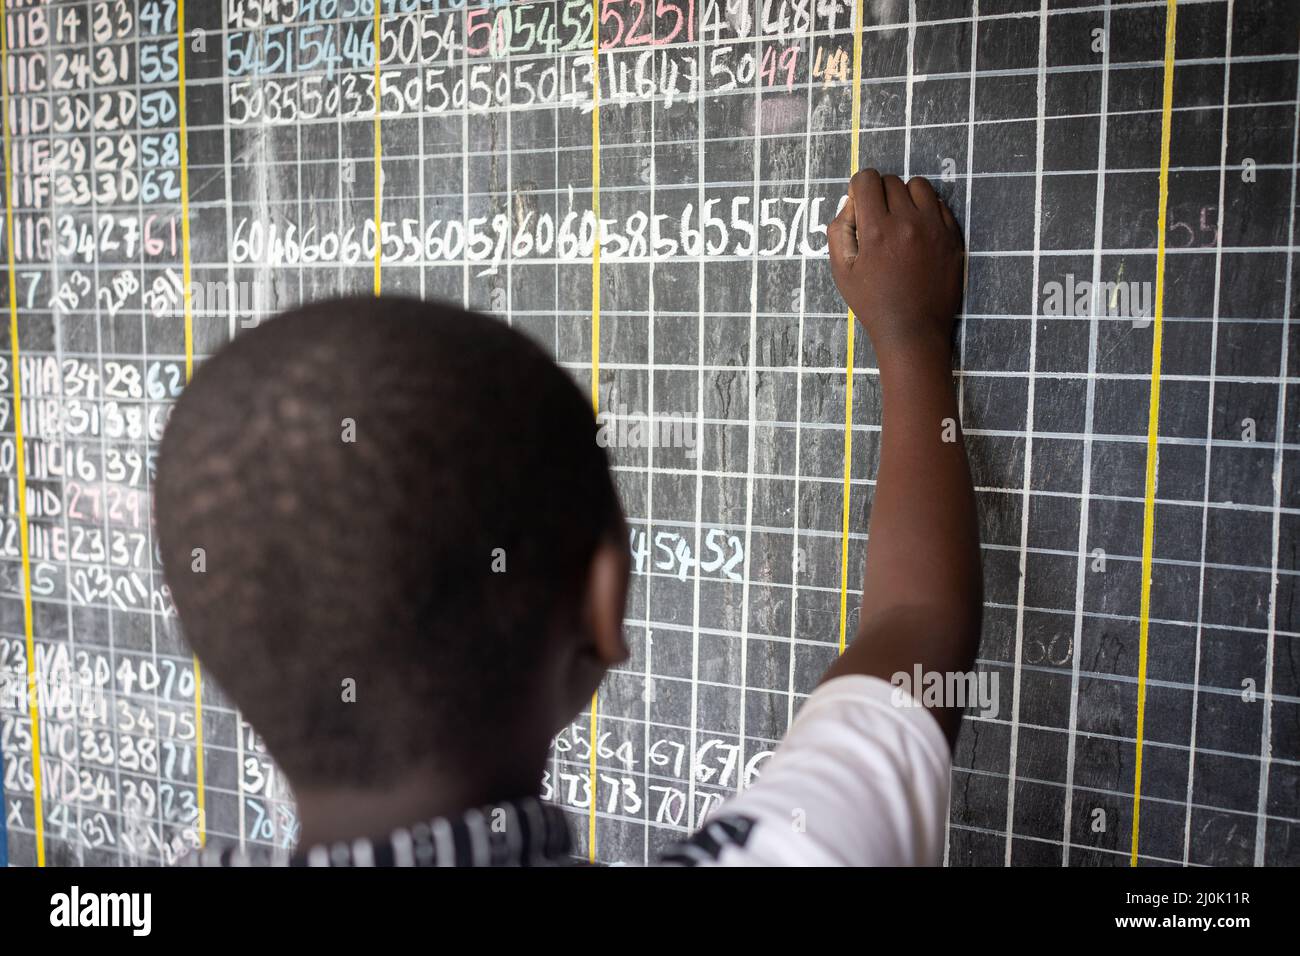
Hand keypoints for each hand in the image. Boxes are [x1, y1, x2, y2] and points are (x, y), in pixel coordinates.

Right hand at [828, 169, 963, 360]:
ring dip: (905, 196)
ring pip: (918, 186)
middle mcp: (907, 221)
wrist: (913, 330)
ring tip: (901, 219)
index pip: (867, 179)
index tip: (860, 205)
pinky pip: (939, 204)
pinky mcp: (951, 236)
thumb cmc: (873, 303)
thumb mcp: (842, 271)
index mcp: (877, 230)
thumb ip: (839, 231)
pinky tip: (918, 230)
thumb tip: (851, 204)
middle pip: (891, 180)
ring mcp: (933, 227)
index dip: (859, 187)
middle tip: (878, 219)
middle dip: (880, 193)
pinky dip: (926, 210)